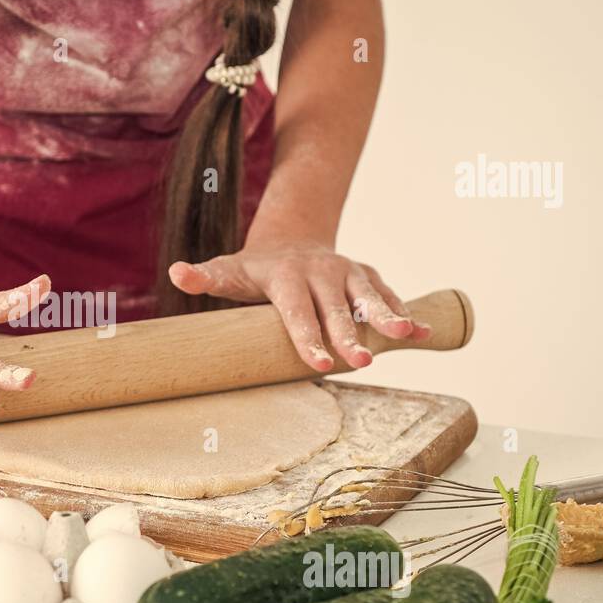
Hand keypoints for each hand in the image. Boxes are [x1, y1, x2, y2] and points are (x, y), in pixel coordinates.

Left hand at [167, 241, 429, 371]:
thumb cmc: (255, 269)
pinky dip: (408, 312)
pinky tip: (425, 334)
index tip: (318, 363)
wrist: (291, 239)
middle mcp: (323, 272)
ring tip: (408, 335)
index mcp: (287, 276)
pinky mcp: (368, 278)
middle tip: (362, 363)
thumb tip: (177, 273)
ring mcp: (349, 274)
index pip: (297, 311)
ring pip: (370, 297)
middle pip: (337, 309)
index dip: (307, 337)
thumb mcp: (229, 271)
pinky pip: (389, 295)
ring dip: (390, 316)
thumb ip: (205, 277)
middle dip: (350, 336)